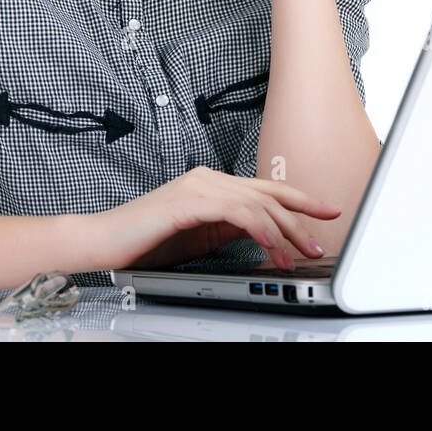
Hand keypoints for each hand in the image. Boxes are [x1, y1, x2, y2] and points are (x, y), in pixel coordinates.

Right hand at [100, 165, 340, 270]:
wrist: (105, 241)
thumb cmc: (146, 242)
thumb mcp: (200, 236)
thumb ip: (229, 229)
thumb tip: (265, 236)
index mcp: (213, 185)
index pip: (266, 188)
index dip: (300, 199)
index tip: (327, 212)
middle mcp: (210, 179)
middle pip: (268, 194)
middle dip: (301, 218)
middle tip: (322, 241)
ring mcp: (200, 186)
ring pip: (258, 202)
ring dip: (285, 230)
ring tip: (301, 253)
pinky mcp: (189, 200)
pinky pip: (236, 212)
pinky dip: (260, 228)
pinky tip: (272, 244)